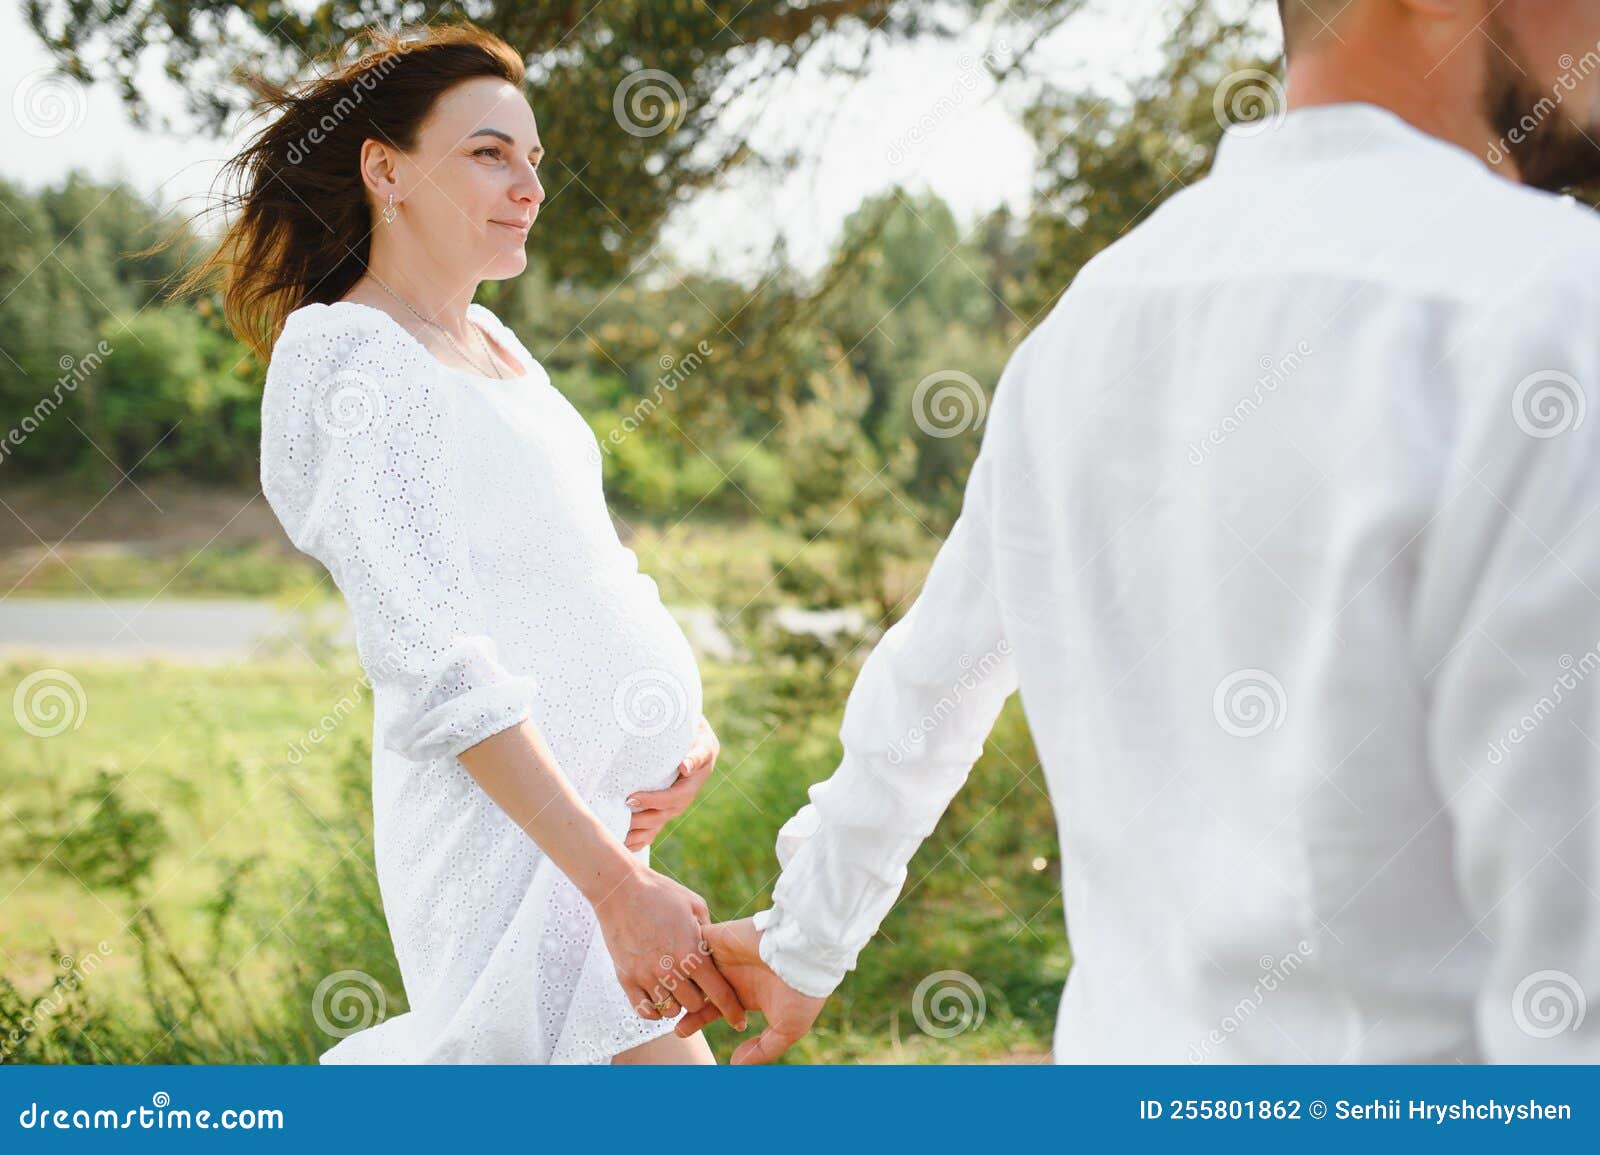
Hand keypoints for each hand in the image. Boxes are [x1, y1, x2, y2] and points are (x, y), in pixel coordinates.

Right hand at [592, 864, 747, 1029]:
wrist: (620, 888)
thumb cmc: (661, 893)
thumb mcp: (695, 906)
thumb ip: (709, 933)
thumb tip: (718, 953)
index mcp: (691, 951)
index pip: (718, 993)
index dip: (732, 1009)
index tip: (739, 1021)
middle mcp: (670, 969)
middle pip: (694, 1006)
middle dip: (700, 1000)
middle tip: (698, 988)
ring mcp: (646, 976)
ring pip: (670, 1011)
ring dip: (677, 1004)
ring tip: (677, 990)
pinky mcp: (626, 978)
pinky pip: (644, 1010)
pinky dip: (654, 1010)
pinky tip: (659, 998)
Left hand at [624, 715, 719, 850]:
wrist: (697, 744)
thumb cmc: (697, 740)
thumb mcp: (703, 744)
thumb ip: (697, 755)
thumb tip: (685, 767)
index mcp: (690, 787)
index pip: (671, 799)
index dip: (652, 801)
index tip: (631, 798)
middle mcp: (680, 802)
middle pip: (660, 817)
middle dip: (638, 821)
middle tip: (615, 818)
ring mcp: (671, 809)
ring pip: (654, 827)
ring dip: (636, 835)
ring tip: (615, 837)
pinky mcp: (661, 811)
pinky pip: (651, 830)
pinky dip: (637, 840)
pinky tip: (621, 844)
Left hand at [673, 917, 826, 1063]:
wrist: (805, 953)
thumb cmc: (801, 992)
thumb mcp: (786, 1029)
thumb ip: (762, 1049)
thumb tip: (736, 1065)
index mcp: (745, 992)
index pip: (712, 1006)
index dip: (695, 1018)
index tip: (681, 1031)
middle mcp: (732, 974)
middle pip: (696, 989)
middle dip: (680, 1004)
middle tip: (664, 1014)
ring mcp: (724, 954)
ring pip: (690, 966)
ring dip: (677, 978)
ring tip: (663, 991)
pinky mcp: (719, 936)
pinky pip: (691, 940)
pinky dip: (679, 949)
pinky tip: (666, 959)